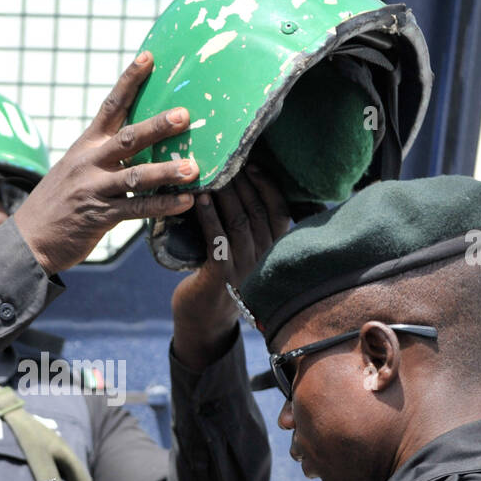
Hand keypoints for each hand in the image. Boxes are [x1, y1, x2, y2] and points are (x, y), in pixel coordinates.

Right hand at [12, 52, 198, 274]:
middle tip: (184, 115)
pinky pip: (136, 209)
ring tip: (193, 168)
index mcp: (85, 145)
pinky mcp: (99, 217)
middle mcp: (89, 163)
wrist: (28, 239)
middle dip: (157, 126)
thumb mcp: (74, 169)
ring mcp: (94, 189)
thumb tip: (138, 142)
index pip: (110, 107)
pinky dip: (162, 205)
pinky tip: (185, 201)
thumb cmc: (57, 203)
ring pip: (135, 175)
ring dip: (166, 171)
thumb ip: (103, 155)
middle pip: (127, 138)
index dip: (129, 81)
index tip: (149, 57)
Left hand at [171, 166, 291, 368]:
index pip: (281, 211)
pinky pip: (217, 240)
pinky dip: (209, 216)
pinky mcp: (220, 277)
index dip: (268, 185)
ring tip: (212, 172)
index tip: (253, 163)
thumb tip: (237, 180)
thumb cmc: (222, 279)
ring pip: (240, 222)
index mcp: (274, 250)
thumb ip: (249, 225)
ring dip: (226, 193)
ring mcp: (244, 269)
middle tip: (226, 158)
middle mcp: (264, 258)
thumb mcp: (243, 252)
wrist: (204, 322)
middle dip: (242, 181)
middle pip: (258, 211)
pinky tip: (199, 199)